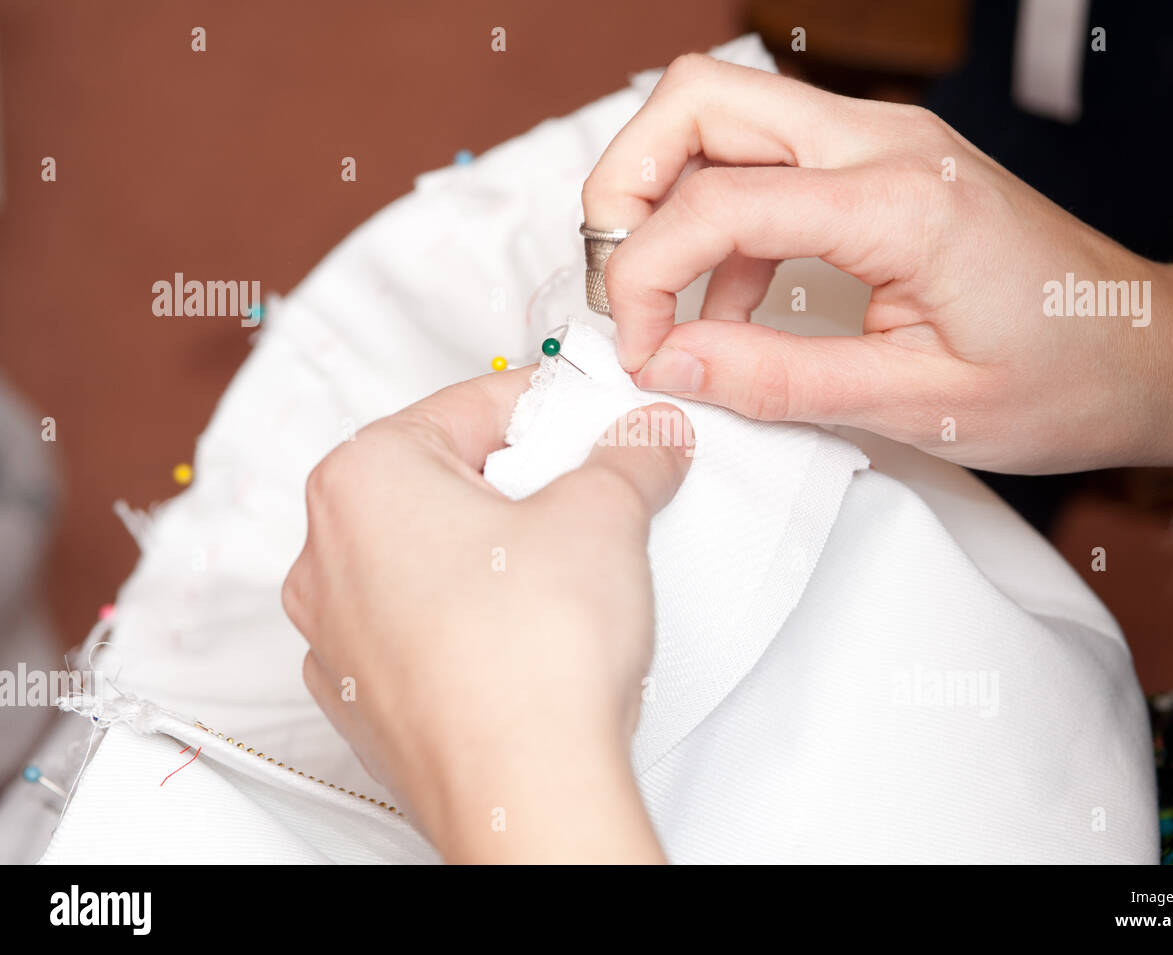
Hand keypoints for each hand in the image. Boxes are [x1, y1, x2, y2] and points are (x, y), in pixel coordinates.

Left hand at [282, 369, 691, 862]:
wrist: (523, 792)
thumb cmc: (531, 657)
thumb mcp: (603, 515)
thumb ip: (629, 457)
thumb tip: (645, 439)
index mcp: (362, 479)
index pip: (470, 407)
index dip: (550, 408)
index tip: (594, 419)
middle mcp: (327, 554)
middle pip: (441, 481)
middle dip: (520, 482)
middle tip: (586, 493)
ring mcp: (338, 634)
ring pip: (426, 557)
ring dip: (492, 552)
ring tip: (561, 572)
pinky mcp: (365, 698)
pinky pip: (420, 628)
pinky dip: (469, 619)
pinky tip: (526, 636)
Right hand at [582, 54, 1172, 473]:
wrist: (1154, 349)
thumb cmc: (1067, 376)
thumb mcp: (919, 404)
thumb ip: (781, 381)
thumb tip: (669, 364)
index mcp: (899, 200)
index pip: (714, 201)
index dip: (643, 275)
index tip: (637, 348)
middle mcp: (884, 143)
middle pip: (699, 100)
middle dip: (625, 184)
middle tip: (619, 281)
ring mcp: (884, 142)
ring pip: (724, 115)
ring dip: (668, 195)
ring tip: (670, 302)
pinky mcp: (883, 165)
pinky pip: (767, 163)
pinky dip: (722, 222)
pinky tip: (735, 305)